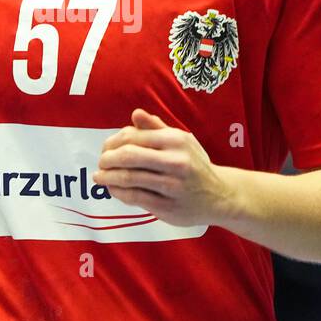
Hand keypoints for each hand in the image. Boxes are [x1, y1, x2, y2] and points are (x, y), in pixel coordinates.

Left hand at [93, 108, 232, 227]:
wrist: (220, 196)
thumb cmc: (194, 165)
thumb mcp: (182, 141)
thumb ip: (156, 128)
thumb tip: (135, 114)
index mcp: (176, 140)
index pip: (133, 136)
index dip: (112, 142)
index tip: (105, 148)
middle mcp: (175, 161)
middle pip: (128, 156)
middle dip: (107, 159)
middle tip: (100, 163)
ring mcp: (172, 185)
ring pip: (129, 178)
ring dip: (108, 177)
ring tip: (99, 177)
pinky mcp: (168, 206)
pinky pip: (135, 197)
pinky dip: (118, 192)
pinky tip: (113, 189)